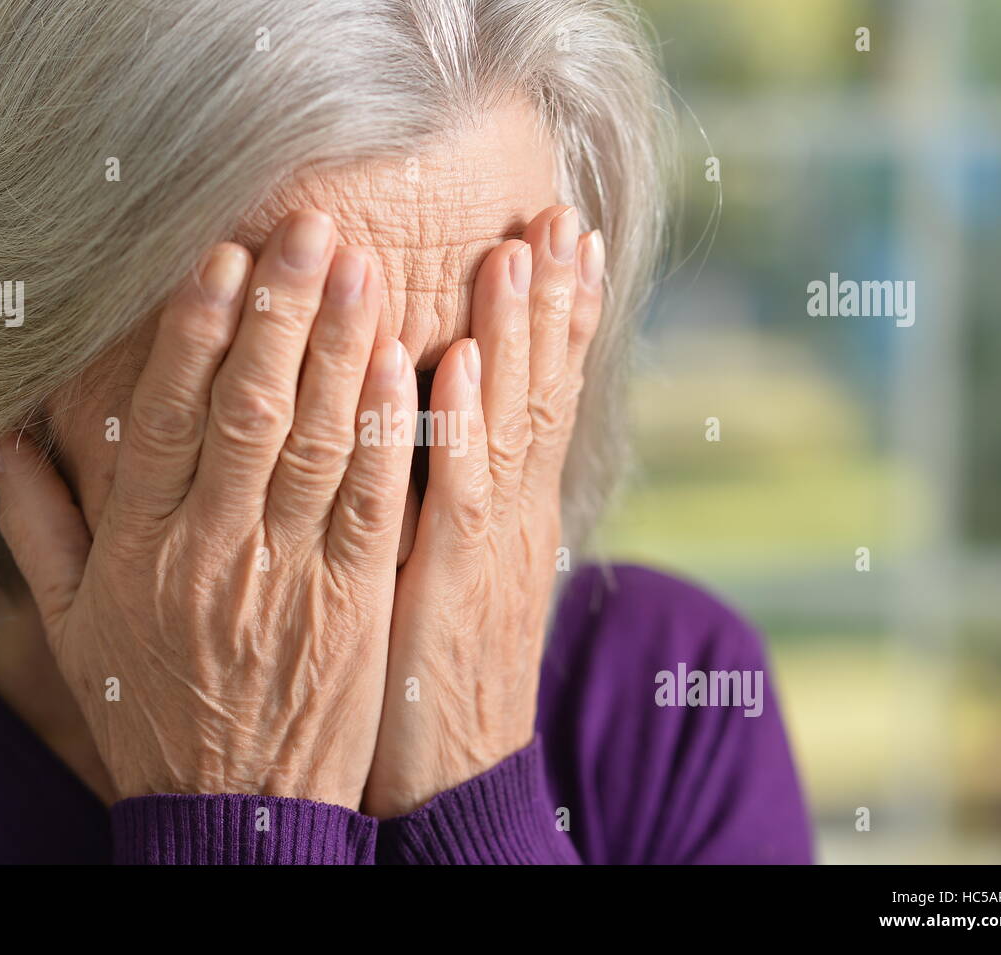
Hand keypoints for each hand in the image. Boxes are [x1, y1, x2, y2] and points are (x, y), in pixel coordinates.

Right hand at [0, 210, 415, 808]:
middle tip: (306, 226)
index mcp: (141, 550)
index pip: (167, 420)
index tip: (217, 261)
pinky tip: (401, 364)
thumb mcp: (72, 629)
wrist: (231, 812)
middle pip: (247, 412)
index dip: (193, 335)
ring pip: (316, 443)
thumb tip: (6, 439)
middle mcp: (214, 551)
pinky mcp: (353, 599)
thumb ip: (40, 528)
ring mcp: (290, 574)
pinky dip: (385, 430)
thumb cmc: (148, 710)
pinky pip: (370, 502)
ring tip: (358, 267)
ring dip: (340, 349)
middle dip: (278, 313)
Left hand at [362, 206, 603, 817]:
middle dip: (548, 299)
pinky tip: (459, 362)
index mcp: (514, 508)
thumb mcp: (461, 572)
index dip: (554, 314)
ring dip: (514, 333)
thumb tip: (441, 419)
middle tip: (557, 210)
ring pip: (508, 424)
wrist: (457, 777)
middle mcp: (515, 515)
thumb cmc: (443, 670)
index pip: (541, 391)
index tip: (560, 235)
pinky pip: (457, 495)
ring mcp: (491, 548)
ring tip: (519, 248)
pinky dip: (460, 425)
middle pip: (539, 388)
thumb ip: (459, 497)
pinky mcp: (453, 587)